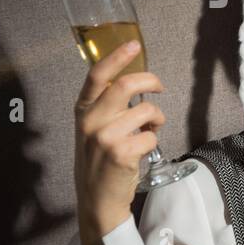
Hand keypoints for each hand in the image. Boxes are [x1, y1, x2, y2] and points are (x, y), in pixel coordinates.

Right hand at [73, 40, 165, 238]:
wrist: (96, 199)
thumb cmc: (100, 161)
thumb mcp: (94, 129)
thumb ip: (108, 107)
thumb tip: (137, 84)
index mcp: (83, 110)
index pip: (97, 75)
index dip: (117, 57)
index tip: (134, 45)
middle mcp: (90, 120)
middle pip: (126, 85)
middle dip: (151, 80)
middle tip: (160, 86)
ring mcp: (104, 137)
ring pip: (146, 111)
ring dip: (157, 119)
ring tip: (150, 130)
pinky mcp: (121, 153)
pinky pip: (151, 136)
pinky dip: (154, 141)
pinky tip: (143, 149)